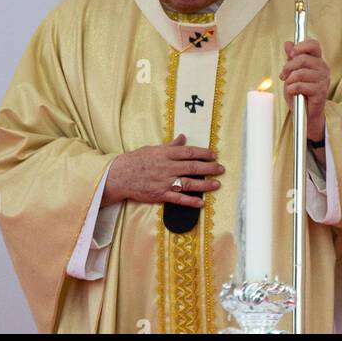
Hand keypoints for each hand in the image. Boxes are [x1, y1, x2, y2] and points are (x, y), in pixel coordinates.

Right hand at [102, 134, 224, 208]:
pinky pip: (178, 198)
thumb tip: (183, 138)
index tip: (214, 154)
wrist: (120, 176)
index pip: (188, 152)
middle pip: (192, 167)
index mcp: (165, 154)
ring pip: (188, 183)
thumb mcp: (153, 148)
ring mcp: (164, 182)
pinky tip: (201, 202)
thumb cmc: (136, 160)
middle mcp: (167, 167)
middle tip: (221, 168)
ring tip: (216, 184)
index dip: (203, 153)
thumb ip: (170, 145)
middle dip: (209, 168)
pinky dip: (190, 201)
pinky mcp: (160, 195)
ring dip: (204, 184)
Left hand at [280, 38, 329, 141]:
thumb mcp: (292, 72)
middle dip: (288, 66)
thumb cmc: (299, 91)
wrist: (306, 113)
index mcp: (317, 60)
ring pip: (300, 73)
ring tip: (288, 86)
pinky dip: (292, 89)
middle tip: (283, 75)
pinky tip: (292, 93)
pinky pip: (300, 86)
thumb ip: (291, 58)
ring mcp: (323, 79)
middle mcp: (323, 68)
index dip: (301, 46)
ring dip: (289, 80)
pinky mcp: (320, 91)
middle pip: (303, 59)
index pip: (314, 45)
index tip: (291, 53)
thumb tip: (287, 43)